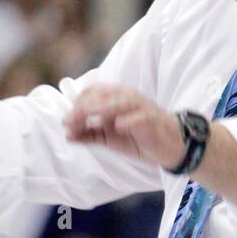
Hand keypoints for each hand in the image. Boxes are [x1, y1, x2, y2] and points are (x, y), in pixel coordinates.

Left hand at [64, 85, 184, 171]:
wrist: (170, 145)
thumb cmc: (138, 138)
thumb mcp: (110, 138)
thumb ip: (90, 134)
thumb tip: (67, 135)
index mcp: (115, 97)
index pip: (92, 92)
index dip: (77, 104)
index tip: (66, 121)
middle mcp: (126, 97)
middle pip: (101, 96)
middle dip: (82, 109)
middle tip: (68, 123)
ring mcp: (140, 107)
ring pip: (118, 102)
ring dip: (100, 110)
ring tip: (86, 120)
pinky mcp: (151, 119)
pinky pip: (139, 117)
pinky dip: (128, 120)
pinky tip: (117, 126)